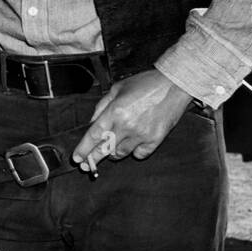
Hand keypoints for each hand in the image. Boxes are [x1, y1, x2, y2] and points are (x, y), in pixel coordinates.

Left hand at [72, 70, 192, 172]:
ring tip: (109, 150)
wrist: (175, 85)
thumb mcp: (117, 89)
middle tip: (85, 166)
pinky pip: (140, 154)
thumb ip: (102, 106)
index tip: (76, 158)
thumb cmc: (145, 84)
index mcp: (115, 112)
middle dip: (92, 159)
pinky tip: (131, 146)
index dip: (83, 149)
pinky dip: (133, 152)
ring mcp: (142, 134)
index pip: (94, 136)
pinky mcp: (156, 139)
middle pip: (104, 149)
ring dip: (112, 154)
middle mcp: (127, 126)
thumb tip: (92, 123)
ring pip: (121, 153)